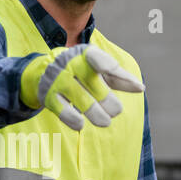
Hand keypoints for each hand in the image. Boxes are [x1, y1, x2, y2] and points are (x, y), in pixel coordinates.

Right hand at [20, 44, 144, 130]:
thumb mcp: (97, 70)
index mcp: (84, 54)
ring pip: (81, 100)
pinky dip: (73, 119)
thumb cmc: (79, 71)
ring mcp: (57, 79)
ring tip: (105, 122)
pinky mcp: (47, 96)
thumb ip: (119, 77)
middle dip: (107, 101)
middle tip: (116, 111)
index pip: (96, 57)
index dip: (106, 63)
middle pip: (94, 85)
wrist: (40, 73)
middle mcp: (69, 64)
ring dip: (96, 114)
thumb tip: (141, 88)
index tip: (115, 70)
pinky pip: (63, 110)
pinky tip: (81, 125)